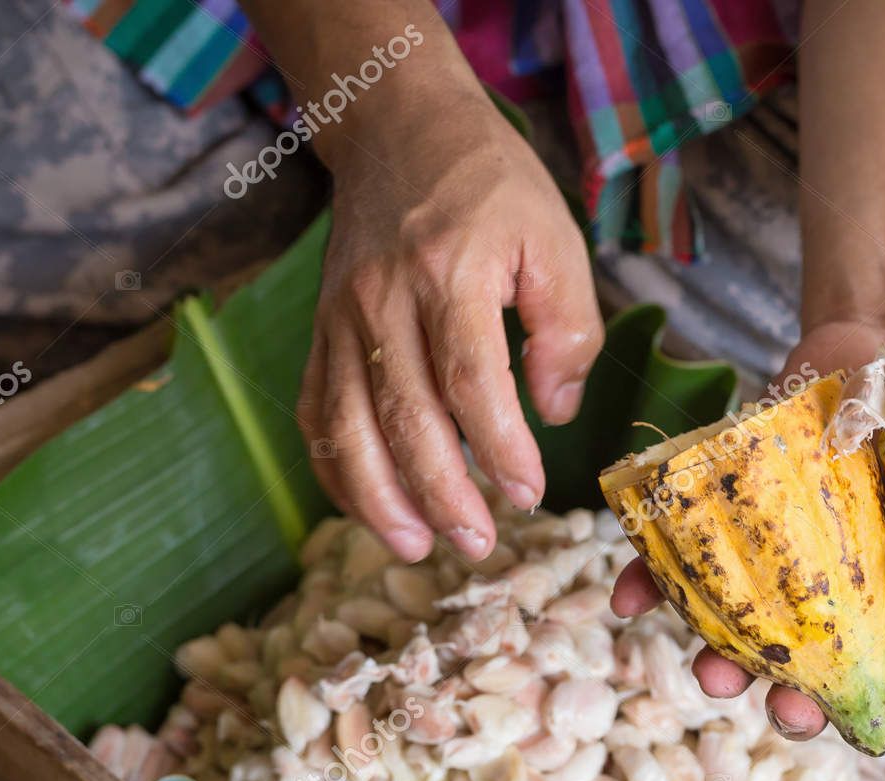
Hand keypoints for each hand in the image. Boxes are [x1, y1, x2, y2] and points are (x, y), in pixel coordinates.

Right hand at [298, 86, 601, 563]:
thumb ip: (567, 327)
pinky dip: (337, 469)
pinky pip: (317, 412)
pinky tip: (370, 510)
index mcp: (449, 275)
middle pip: (403, 416)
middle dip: (440, 492)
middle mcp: (383, 301)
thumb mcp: (555, 237)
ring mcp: (341, 319)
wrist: (398, 129)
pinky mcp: (320, 332)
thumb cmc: (490, 187)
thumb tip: (556, 412)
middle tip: (478, 543)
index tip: (527, 494)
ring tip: (418, 547)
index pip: (470, 381)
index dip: (498, 448)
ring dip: (379, 499)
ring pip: (347, 425)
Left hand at [611, 316, 884, 742]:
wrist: (884, 336)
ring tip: (706, 672)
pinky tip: (622, 596)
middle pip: (826, 656)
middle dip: (807, 691)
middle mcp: (845, 581)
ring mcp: (782, 554)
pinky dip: (647, 583)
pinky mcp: (729, 516)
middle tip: (792, 707)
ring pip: (750, 629)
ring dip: (726, 658)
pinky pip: (679, 564)